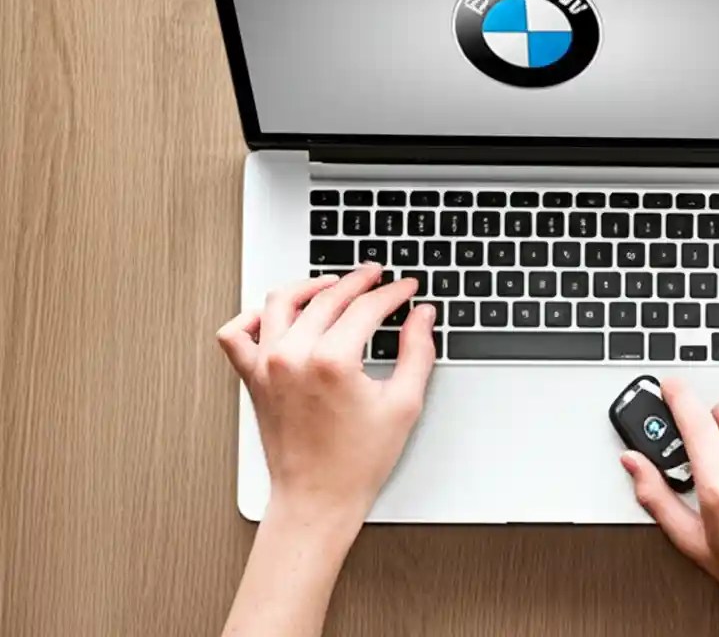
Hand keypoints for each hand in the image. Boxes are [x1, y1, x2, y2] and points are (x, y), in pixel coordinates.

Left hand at [216, 264, 437, 525]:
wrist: (317, 499)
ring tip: (332, 285)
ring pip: (281, 301)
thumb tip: (422, 316)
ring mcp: (266, 365)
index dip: (392, 292)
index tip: (406, 287)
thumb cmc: (356, 462)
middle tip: (378, 277)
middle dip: (359, 282)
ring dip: (310, 286)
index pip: (366, 307)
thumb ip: (418, 351)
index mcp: (332, 361)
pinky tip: (278, 315)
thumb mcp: (403, 404)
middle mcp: (293, 356)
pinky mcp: (251, 377)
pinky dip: (254, 316)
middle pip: (328, 297)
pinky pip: (237, 332)